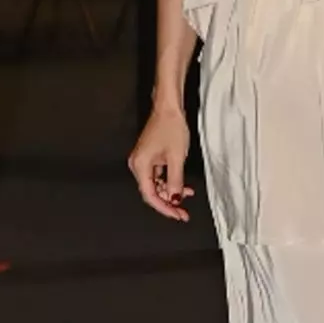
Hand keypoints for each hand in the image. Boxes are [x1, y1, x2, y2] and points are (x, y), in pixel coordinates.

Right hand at [128, 103, 194, 222]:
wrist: (168, 108)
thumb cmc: (171, 127)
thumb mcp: (177, 158)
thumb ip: (175, 181)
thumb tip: (175, 199)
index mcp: (140, 165)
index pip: (150, 194)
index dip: (164, 207)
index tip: (177, 215)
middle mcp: (137, 164)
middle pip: (151, 191)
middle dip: (168, 202)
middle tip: (183, 212)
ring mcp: (142, 160)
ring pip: (155, 185)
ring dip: (170, 192)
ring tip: (186, 196)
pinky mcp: (148, 157)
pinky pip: (156, 175)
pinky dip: (168, 182)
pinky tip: (181, 186)